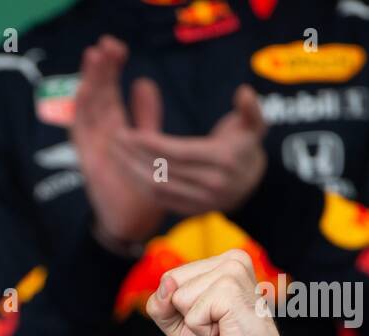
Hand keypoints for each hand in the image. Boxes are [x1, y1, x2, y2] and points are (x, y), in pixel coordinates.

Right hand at [71, 35, 164, 243]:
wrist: (133, 222)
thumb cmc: (142, 188)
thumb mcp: (149, 143)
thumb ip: (146, 116)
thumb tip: (143, 82)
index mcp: (116, 130)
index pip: (111, 93)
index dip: (112, 70)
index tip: (117, 48)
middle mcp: (101, 135)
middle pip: (97, 96)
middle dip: (100, 69)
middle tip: (106, 43)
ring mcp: (92, 147)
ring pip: (87, 108)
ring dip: (90, 82)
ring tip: (95, 57)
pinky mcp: (87, 160)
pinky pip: (80, 131)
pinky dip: (81, 111)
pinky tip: (86, 89)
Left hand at [110, 84, 267, 216]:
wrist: (254, 185)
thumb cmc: (245, 146)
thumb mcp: (253, 125)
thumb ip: (250, 109)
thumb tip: (243, 92)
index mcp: (223, 160)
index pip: (179, 153)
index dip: (152, 144)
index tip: (130, 133)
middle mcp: (212, 184)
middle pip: (164, 171)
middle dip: (135, 155)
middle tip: (114, 139)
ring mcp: (201, 201)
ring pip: (157, 188)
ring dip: (132, 171)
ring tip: (115, 153)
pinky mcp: (191, 211)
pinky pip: (159, 199)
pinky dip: (140, 184)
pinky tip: (126, 168)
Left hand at [144, 249, 297, 335]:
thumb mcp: (178, 323)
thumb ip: (161, 304)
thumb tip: (166, 283)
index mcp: (219, 262)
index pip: (170, 277)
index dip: (177, 306)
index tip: (207, 316)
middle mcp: (229, 260)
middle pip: (171, 282)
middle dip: (185, 312)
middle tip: (216, 322)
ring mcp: (232, 270)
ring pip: (179, 297)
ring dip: (195, 322)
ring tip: (222, 325)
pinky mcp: (230, 288)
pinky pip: (191, 315)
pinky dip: (203, 330)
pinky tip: (226, 328)